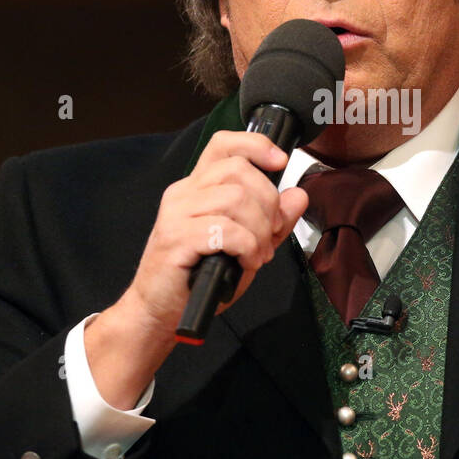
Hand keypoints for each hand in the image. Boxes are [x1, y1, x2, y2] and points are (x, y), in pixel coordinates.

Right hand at [86, 131, 308, 407]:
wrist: (160, 313)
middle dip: (267, 203)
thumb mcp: (247, 245)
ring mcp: (176, 214)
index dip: (256, 145)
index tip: (280, 162)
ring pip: (235, 199)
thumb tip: (298, 195)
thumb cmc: (199, 279)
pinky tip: (245, 262)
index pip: (223, 145)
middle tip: (270, 235)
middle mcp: (184, 193)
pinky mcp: (176, 238)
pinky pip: (226, 230)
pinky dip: (246, 247)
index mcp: (198, 188)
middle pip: (238, 171)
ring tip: (256, 254)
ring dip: (258, 230)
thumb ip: (273, 220)